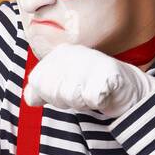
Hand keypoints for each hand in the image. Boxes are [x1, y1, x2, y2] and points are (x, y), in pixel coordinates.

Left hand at [24, 45, 154, 118]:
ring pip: (70, 96)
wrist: (125, 87)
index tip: (67, 90)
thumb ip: (41, 90)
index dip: (50, 94)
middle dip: (66, 100)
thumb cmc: (90, 86)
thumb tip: (29, 98)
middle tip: (82, 92)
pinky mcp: (108, 73)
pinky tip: (103, 93)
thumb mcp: (61, 87)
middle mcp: (73, 52)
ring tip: (92, 92)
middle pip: (52, 91)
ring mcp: (91, 61)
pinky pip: (91, 99)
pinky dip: (97, 102)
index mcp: (59, 53)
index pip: (37, 82)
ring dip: (82, 102)